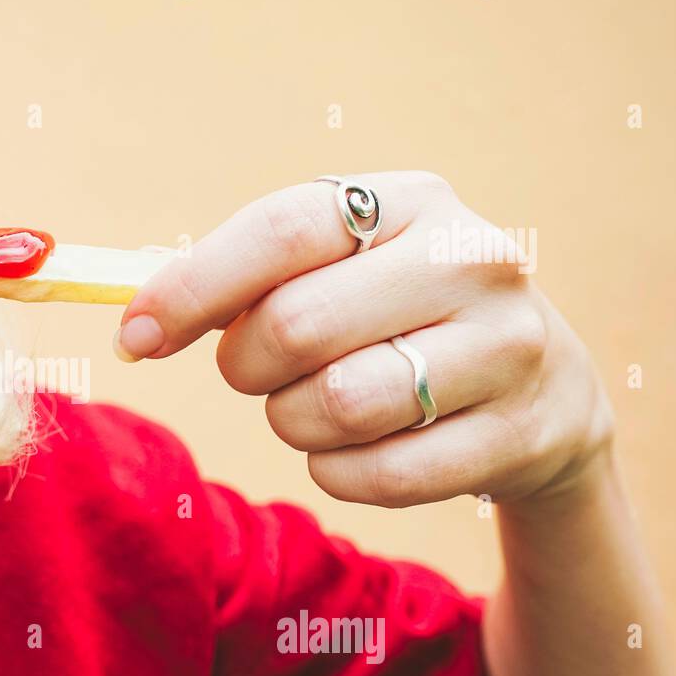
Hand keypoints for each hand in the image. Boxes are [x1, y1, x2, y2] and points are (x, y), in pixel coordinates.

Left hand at [114, 171, 614, 506]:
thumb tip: (135, 322)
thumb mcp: (340, 269)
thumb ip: (245, 278)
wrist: (541, 389)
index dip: (192, 287)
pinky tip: (360, 448)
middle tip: (259, 372)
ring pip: (334, 406)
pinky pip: (374, 475)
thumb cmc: (397, 318)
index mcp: (411, 201)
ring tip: (318, 405)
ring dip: (293, 421)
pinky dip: (337, 472)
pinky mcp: (521, 435)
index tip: (134, 334)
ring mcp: (508, 348)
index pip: (281, 229)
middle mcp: (472, 260)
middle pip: (295, 326)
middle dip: (246, 366)